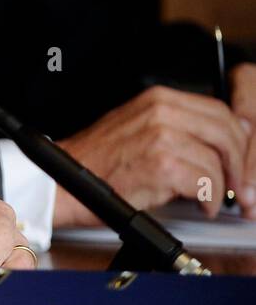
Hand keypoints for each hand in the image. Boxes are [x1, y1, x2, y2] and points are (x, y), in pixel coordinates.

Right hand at [53, 85, 255, 225]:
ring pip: (219, 158)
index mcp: (158, 99)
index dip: (239, 141)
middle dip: (241, 164)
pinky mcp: (161, 164)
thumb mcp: (139, 126)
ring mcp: (161, 136)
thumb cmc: (100, 161)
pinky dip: (208, 199)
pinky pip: (205, 181)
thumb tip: (225, 137)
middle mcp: (161, 111)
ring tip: (213, 199)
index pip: (220, 111)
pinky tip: (200, 205)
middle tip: (240, 187)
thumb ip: (179, 125)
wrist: (65, 180)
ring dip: (223, 186)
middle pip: (227, 132)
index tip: (241, 162)